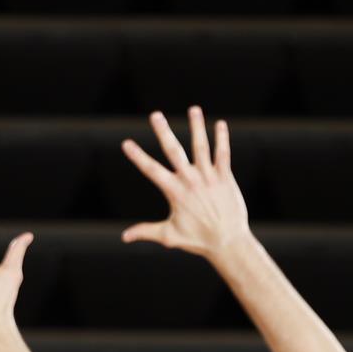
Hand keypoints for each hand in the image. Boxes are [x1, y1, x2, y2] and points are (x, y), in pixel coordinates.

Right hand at [120, 106, 250, 258]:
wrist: (228, 242)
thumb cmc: (197, 240)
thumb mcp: (168, 236)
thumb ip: (145, 231)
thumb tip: (124, 236)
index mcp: (175, 192)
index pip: (151, 170)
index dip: (138, 156)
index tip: (126, 143)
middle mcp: (190, 180)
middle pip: (174, 151)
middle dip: (163, 132)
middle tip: (155, 115)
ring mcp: (209, 177)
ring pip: (201, 146)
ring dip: (197, 127)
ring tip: (193, 109)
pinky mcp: (225, 177)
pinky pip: (223, 154)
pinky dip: (222, 139)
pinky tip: (220, 124)